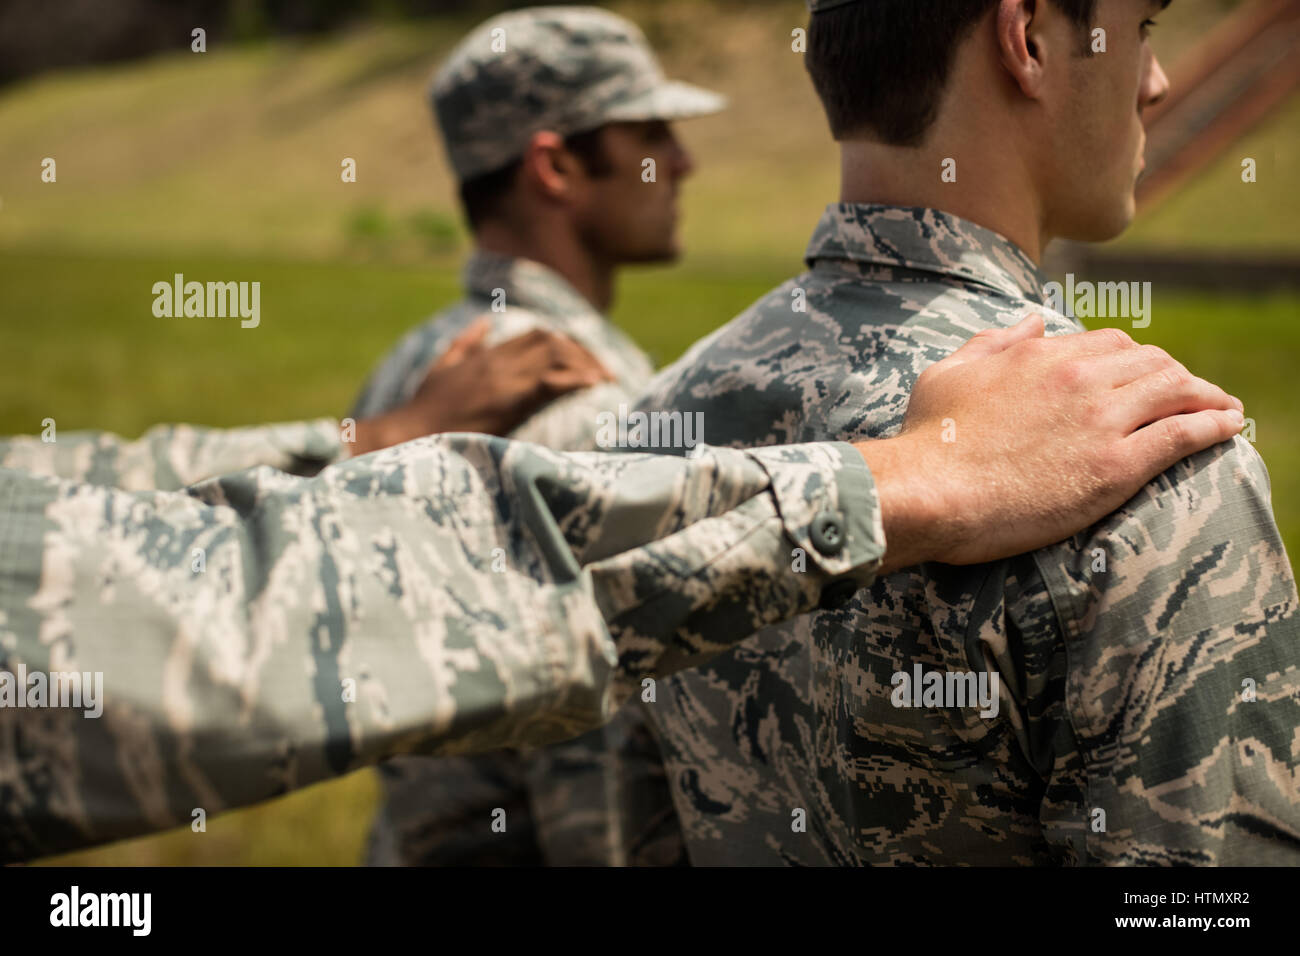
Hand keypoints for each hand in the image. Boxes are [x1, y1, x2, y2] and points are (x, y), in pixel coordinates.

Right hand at [352, 319, 612, 453]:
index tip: (586, 360)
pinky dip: (576, 379)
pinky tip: (595, 384)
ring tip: (606, 378)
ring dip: (586, 364)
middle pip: (552, 341)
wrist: (409, 432)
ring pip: (556, 355)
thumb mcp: (443, 366)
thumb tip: (483, 322)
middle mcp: (499, 361)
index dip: (566, 343)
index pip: (537, 336)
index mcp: (487, 354)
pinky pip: (550, 382)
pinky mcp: (509, 399)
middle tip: (605, 372)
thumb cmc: (425, 408)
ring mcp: (504, 378)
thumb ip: (466, 343)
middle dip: (583, 353)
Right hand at [855, 314, 1244, 571]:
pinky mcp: (1114, 466)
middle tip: (1188, 394)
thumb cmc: (925, 440)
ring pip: (1176, 390)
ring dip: (1206, 396)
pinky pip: (1183, 434)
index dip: (1133, 360)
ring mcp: (1100, 421)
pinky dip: (1214, 425)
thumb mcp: (947, 373)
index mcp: (1040, 355)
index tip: (1143, 377)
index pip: (1108, 344)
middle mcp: (1078, 378)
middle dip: (1175, 374)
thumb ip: (992, 342)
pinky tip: (1229, 426)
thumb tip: (1030, 320)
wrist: (928, 491)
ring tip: (1222, 408)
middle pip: (1151, 362)